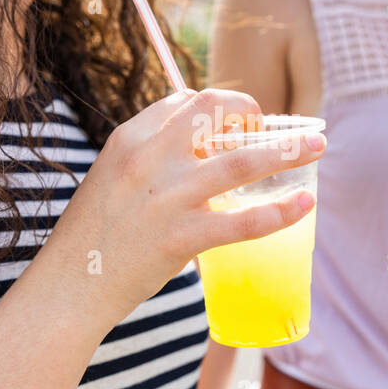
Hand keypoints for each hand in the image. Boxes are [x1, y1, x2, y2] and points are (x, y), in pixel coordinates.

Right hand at [40, 89, 325, 324]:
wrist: (69, 287)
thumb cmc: (93, 236)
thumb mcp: (110, 178)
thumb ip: (150, 159)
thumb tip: (201, 149)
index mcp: (130, 138)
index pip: (186, 101)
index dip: (220, 106)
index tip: (236, 121)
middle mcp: (150, 158)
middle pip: (216, 111)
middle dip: (254, 112)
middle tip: (275, 129)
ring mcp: (167, 197)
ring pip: (244, 161)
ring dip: (289, 150)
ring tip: (318, 145)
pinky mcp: (182, 237)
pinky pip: (244, 221)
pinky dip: (282, 211)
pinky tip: (305, 204)